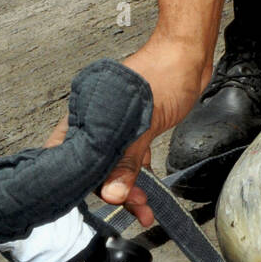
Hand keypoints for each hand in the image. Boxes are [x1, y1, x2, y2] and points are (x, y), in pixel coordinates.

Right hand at [45, 30, 213, 227]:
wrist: (191, 54)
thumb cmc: (166, 71)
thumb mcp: (147, 122)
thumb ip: (128, 160)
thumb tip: (113, 193)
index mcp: (87, 113)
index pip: (69, 157)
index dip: (79, 183)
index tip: (98, 203)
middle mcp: (96, 119)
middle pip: (93, 166)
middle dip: (111, 191)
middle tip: (134, 206)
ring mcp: (115, 124)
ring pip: (113, 165)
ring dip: (128, 187)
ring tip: (145, 207)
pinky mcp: (134, 127)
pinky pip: (129, 157)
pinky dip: (138, 173)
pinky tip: (148, 189)